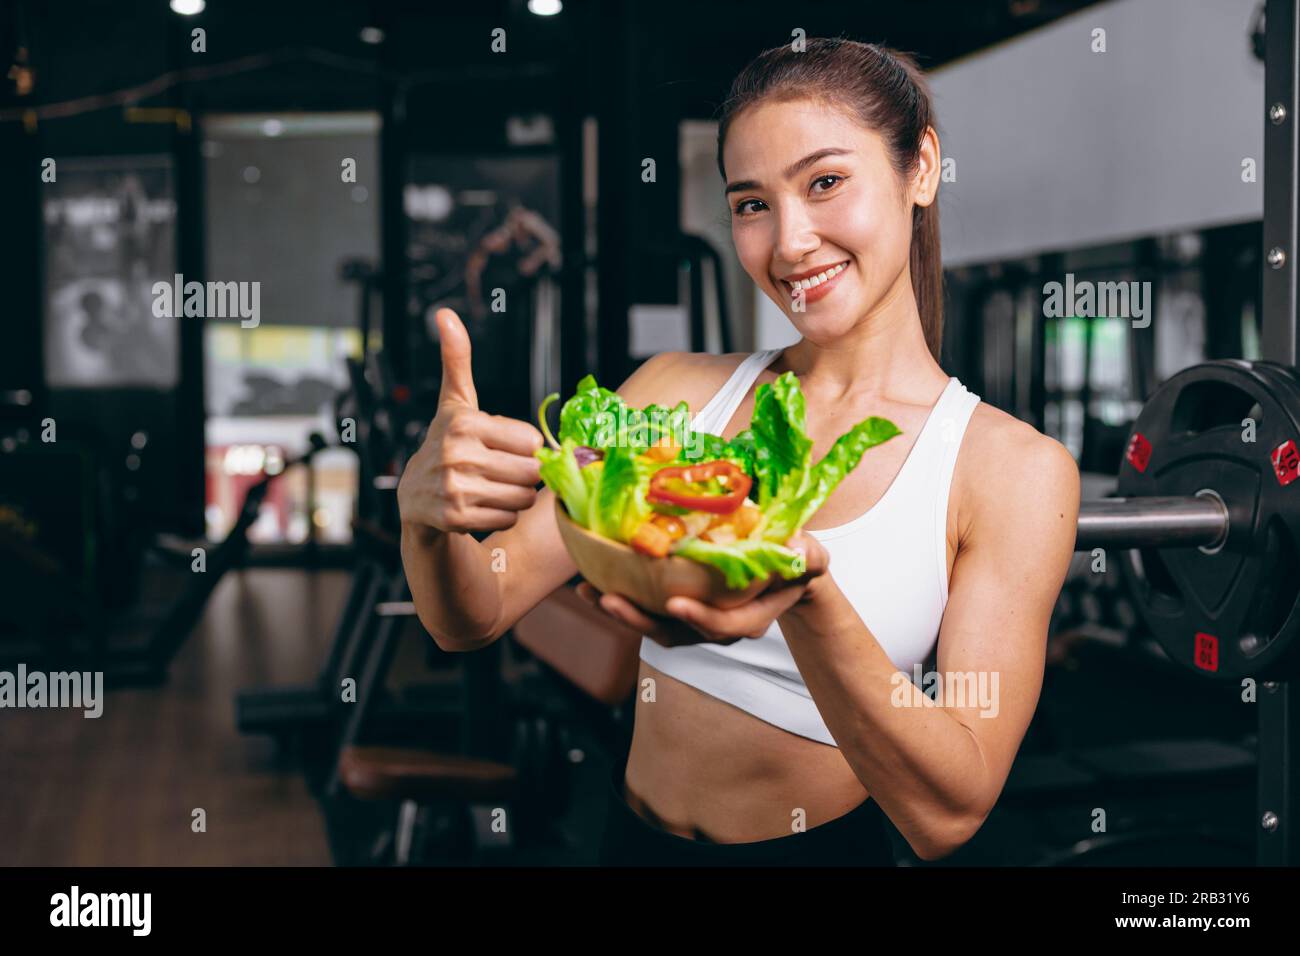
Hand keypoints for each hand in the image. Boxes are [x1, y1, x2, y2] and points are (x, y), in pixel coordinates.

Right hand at [397, 308, 544, 534]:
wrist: (415, 496)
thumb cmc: (448, 443)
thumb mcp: (455, 402)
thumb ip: (457, 360)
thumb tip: (445, 315)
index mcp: (463, 423)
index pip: (532, 441)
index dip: (525, 447)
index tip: (505, 447)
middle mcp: (455, 454)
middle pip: (531, 471)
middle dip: (524, 474)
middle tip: (503, 471)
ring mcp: (453, 488)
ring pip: (522, 496)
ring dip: (516, 496)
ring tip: (492, 487)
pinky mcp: (454, 518)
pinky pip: (507, 517)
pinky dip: (502, 514)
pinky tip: (482, 505)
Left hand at [576, 532, 829, 646]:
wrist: (781, 570)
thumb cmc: (794, 561)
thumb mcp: (809, 556)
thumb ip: (807, 556)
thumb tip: (800, 548)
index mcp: (751, 618)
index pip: (726, 626)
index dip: (701, 618)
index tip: (674, 603)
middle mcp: (718, 626)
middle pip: (677, 633)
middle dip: (641, 620)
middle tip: (610, 600)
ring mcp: (693, 620)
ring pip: (654, 627)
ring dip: (620, 614)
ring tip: (589, 593)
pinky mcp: (674, 609)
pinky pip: (644, 611)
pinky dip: (617, 600)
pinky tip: (587, 584)